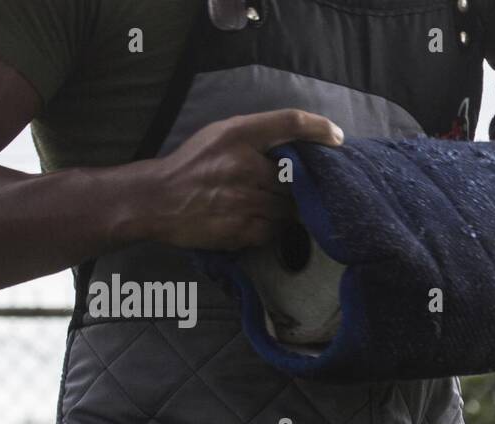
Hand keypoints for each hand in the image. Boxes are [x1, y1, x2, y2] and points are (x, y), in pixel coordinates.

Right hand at [129, 109, 342, 249]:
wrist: (157, 200)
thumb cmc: (194, 164)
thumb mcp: (221, 135)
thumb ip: (258, 137)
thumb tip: (301, 146)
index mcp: (238, 134)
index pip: (290, 122)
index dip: (319, 128)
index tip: (337, 138)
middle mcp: (244, 165)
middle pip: (297, 176)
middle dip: (300, 185)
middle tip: (295, 188)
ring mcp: (244, 199)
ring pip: (290, 208)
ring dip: (287, 209)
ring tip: (268, 205)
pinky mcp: (243, 229)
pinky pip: (276, 230)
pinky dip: (272, 228)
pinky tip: (255, 220)